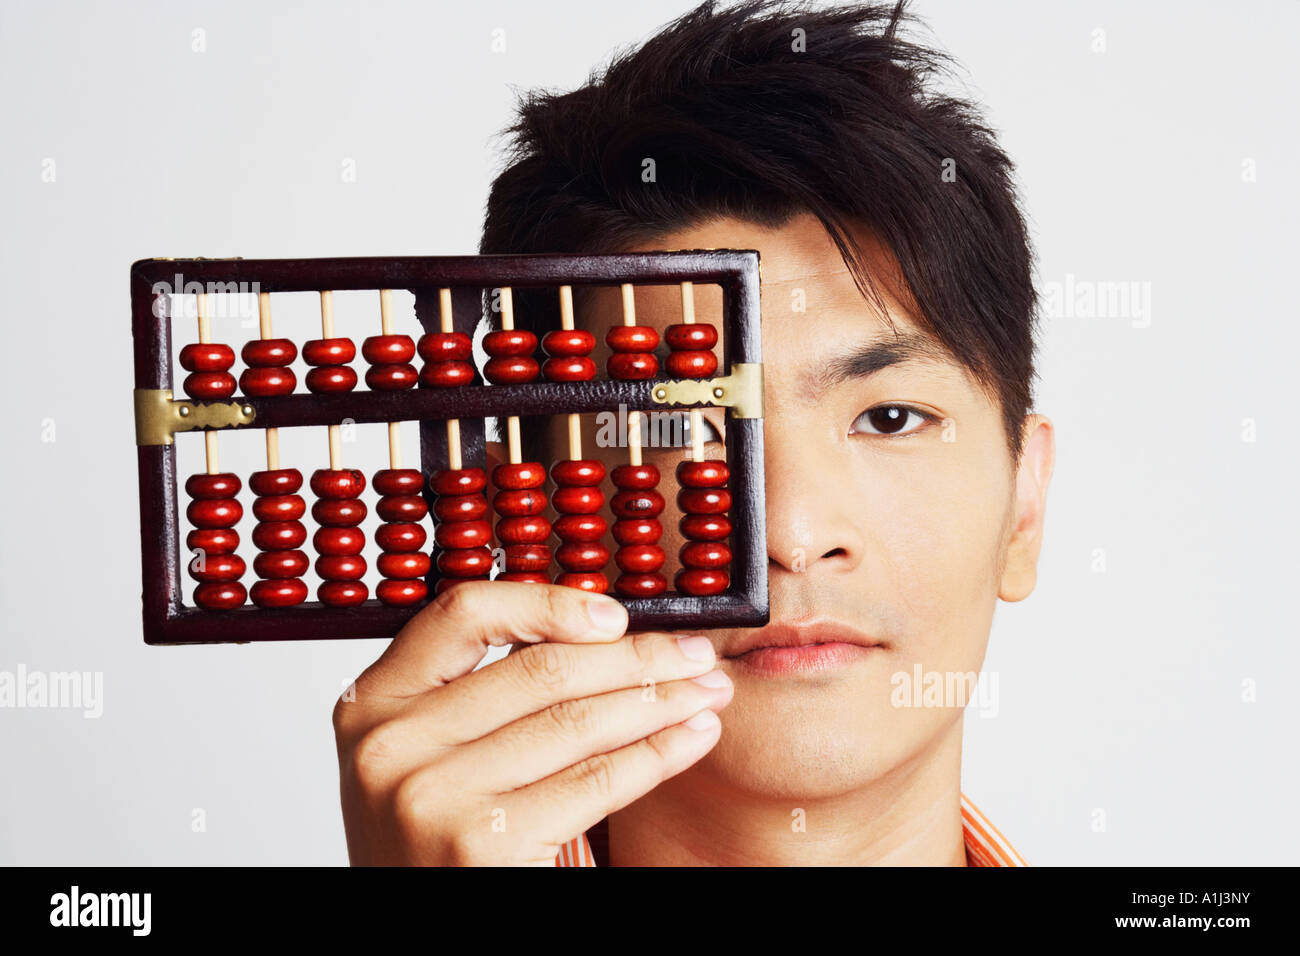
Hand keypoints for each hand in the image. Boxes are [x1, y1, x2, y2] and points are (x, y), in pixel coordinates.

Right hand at [332, 580, 731, 864]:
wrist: (425, 942)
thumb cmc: (438, 849)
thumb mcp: (433, 759)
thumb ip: (483, 697)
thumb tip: (599, 630)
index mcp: (371, 704)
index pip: (462, 615)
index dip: (547, 603)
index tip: (613, 615)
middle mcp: (391, 744)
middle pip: (539, 670)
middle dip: (634, 656)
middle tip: (693, 653)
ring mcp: (432, 796)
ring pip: (577, 721)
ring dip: (658, 699)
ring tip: (705, 692)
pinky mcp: (481, 844)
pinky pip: (596, 780)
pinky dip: (657, 753)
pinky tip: (690, 737)